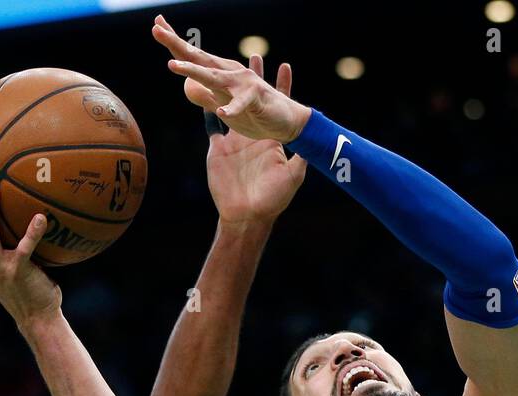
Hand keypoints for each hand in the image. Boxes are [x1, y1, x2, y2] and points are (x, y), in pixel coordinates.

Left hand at [152, 14, 311, 143]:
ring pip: (215, 78)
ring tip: (173, 66)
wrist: (287, 121)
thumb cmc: (255, 114)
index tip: (156, 26)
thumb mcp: (225, 106)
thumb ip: (207, 96)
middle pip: (199, 58)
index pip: (194, 57)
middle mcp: (230, 74)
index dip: (175, 43)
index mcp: (221, 75)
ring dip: (194, 71)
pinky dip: (233, 108)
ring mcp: (244, 85)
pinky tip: (222, 113)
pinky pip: (242, 104)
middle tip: (157, 30)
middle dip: (177, 45)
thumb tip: (187, 88)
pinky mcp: (257, 99)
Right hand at [206, 55, 306, 224]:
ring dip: (227, 88)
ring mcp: (235, 141)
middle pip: (253, 101)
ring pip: (229, 108)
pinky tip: (201, 91)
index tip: (284, 66)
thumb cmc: (272, 200)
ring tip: (224, 67)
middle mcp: (254, 136)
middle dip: (253, 79)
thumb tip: (317, 142)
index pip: (278, 107)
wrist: (245, 216)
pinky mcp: (218, 149)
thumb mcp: (291, 178)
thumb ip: (301, 160)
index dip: (282, 87)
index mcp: (272, 139)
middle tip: (254, 56)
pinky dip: (205, 109)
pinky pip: (210, 125)